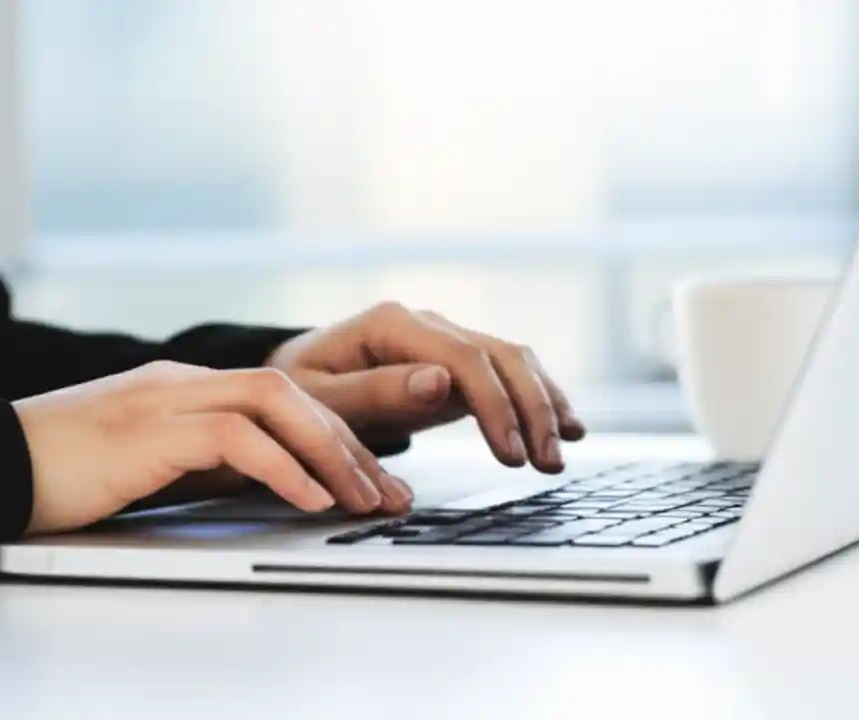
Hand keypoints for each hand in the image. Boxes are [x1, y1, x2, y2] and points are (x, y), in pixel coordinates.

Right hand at [13, 361, 412, 534]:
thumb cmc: (67, 470)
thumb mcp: (153, 461)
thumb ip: (207, 460)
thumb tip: (269, 483)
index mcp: (190, 387)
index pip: (284, 399)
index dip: (335, 437)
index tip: (372, 479)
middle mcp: (187, 382)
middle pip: (294, 394)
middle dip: (350, 444)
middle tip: (387, 493)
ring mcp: (169, 398)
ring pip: (277, 402)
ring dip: (329, 452)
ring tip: (361, 499)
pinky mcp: (151, 428)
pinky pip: (236, 439)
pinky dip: (283, 469)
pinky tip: (310, 501)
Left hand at [268, 303, 585, 473]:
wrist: (289, 384)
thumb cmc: (296, 395)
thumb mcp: (319, 400)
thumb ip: (376, 392)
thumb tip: (441, 381)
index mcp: (391, 324)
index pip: (463, 358)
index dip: (495, 406)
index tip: (511, 456)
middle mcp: (426, 323)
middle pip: (499, 356)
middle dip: (531, 410)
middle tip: (546, 465)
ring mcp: (444, 340)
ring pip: (513, 361)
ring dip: (543, 405)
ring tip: (559, 455)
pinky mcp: (456, 364)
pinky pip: (508, 375)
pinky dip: (539, 399)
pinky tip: (569, 428)